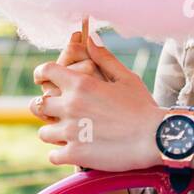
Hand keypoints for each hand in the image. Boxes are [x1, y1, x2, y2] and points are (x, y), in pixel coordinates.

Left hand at [31, 32, 161, 170]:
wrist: (155, 138)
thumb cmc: (143, 106)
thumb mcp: (126, 78)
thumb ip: (104, 58)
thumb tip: (89, 37)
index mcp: (81, 84)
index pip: (46, 71)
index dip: (42, 73)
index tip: (44, 79)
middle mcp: (70, 106)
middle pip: (38, 105)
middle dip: (45, 107)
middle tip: (58, 112)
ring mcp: (70, 132)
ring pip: (44, 132)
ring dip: (53, 132)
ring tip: (68, 134)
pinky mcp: (75, 154)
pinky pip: (53, 155)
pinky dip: (61, 154)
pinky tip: (73, 151)